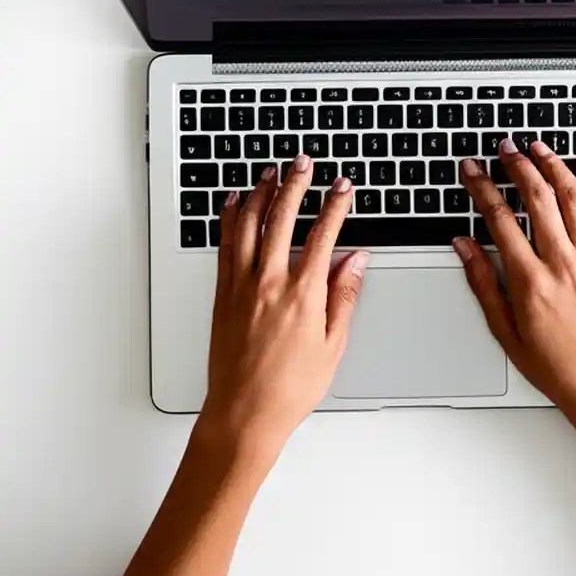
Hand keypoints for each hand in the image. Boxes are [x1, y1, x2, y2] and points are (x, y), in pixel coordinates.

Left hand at [201, 155, 369, 454]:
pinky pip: (225, 245)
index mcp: (303, 295)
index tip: (343, 187)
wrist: (244, 413)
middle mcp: (269, 284)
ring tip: (270, 172)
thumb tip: (354, 262)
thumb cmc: (290, 387)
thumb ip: (345, 297)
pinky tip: (235, 203)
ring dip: (260, 193)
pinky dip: (231, 219)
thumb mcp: (333, 344)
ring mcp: (240, 287)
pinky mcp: (221, 295)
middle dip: (295, 184)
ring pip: (249, 225)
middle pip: (282, 219)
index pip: (323, 236)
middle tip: (303, 162)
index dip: (335, 206)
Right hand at [454, 139, 575, 422]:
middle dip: (517, 165)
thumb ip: (484, 283)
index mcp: (531, 281)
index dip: (482, 188)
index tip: (472, 170)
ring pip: (573, 198)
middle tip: (505, 148)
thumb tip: (464, 245)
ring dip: (554, 167)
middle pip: (537, 198)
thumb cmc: (557, 365)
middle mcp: (563, 263)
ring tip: (539, 148)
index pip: (500, 219)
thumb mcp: (505, 331)